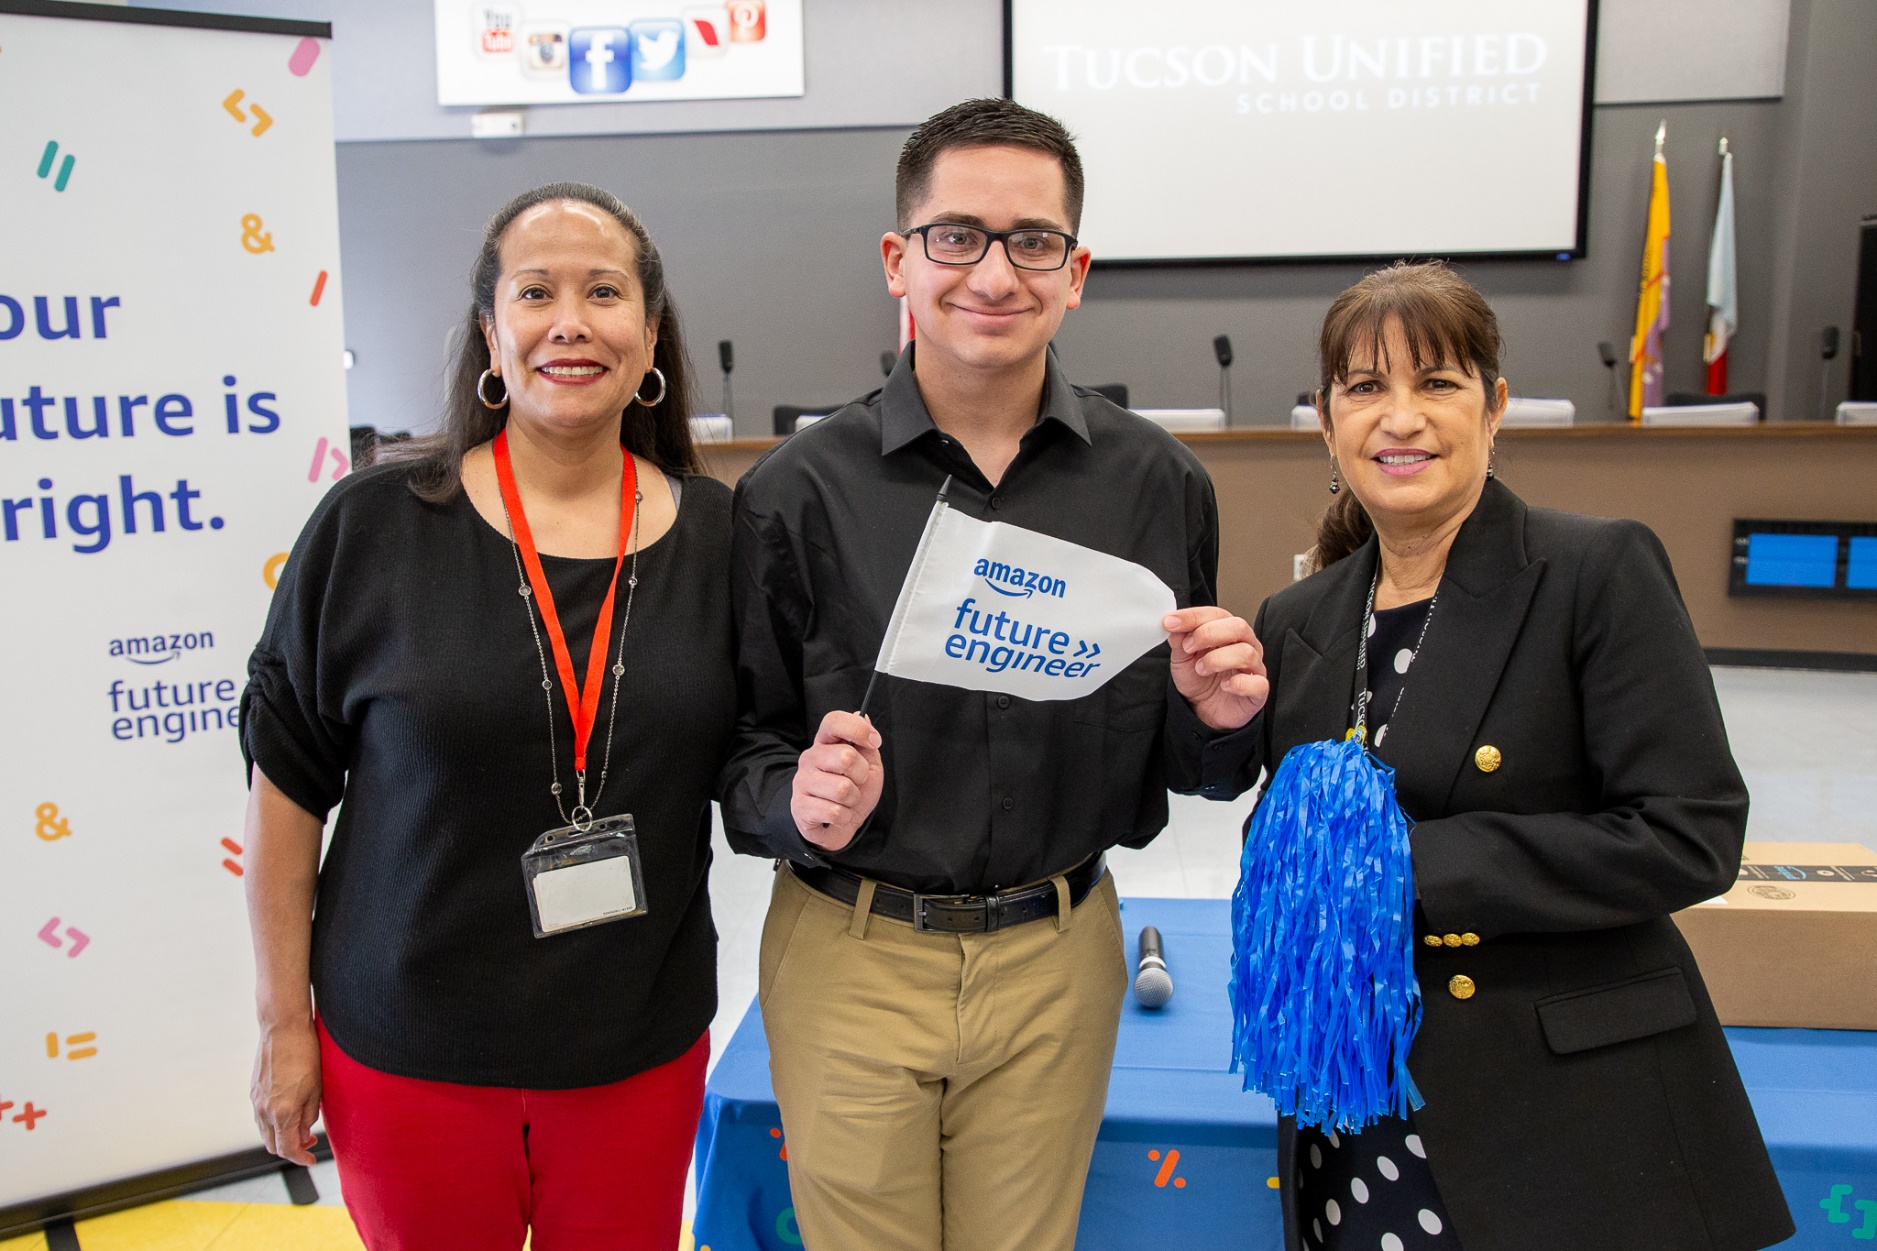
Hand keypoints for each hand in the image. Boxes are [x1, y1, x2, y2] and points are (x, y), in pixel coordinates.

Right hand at [251, 1019, 321, 1165]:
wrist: (283, 1029)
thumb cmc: (305, 1056)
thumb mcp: (316, 1089)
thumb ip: (308, 1116)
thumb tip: (304, 1132)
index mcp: (282, 1113)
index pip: (288, 1148)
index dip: (301, 1158)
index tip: (311, 1159)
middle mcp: (264, 1111)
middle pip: (273, 1145)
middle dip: (291, 1149)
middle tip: (309, 1142)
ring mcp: (255, 1101)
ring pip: (265, 1132)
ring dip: (281, 1136)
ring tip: (301, 1127)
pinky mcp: (252, 1091)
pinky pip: (260, 1117)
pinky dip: (272, 1124)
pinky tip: (288, 1113)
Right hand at [793, 711, 883, 851]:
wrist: (838, 826)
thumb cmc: (853, 792)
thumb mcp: (868, 766)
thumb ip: (866, 744)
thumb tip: (863, 716)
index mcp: (825, 743)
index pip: (834, 721)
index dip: (857, 729)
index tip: (874, 742)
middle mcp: (810, 757)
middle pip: (846, 756)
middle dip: (862, 775)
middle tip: (857, 783)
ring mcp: (802, 781)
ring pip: (842, 789)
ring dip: (853, 800)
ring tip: (846, 802)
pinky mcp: (799, 806)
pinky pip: (834, 811)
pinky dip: (844, 817)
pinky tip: (838, 815)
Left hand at [1165, 607, 1268, 731]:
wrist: (1203, 710)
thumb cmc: (1198, 679)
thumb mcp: (1182, 657)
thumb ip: (1179, 639)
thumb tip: (1172, 622)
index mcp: (1228, 632)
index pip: (1217, 614)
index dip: (1193, 616)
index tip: (1170, 622)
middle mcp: (1246, 645)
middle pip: (1238, 627)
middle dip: (1208, 634)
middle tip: (1188, 647)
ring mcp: (1254, 668)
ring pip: (1246, 653)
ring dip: (1217, 659)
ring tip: (1200, 669)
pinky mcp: (1258, 692)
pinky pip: (1258, 684)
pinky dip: (1239, 684)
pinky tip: (1224, 686)